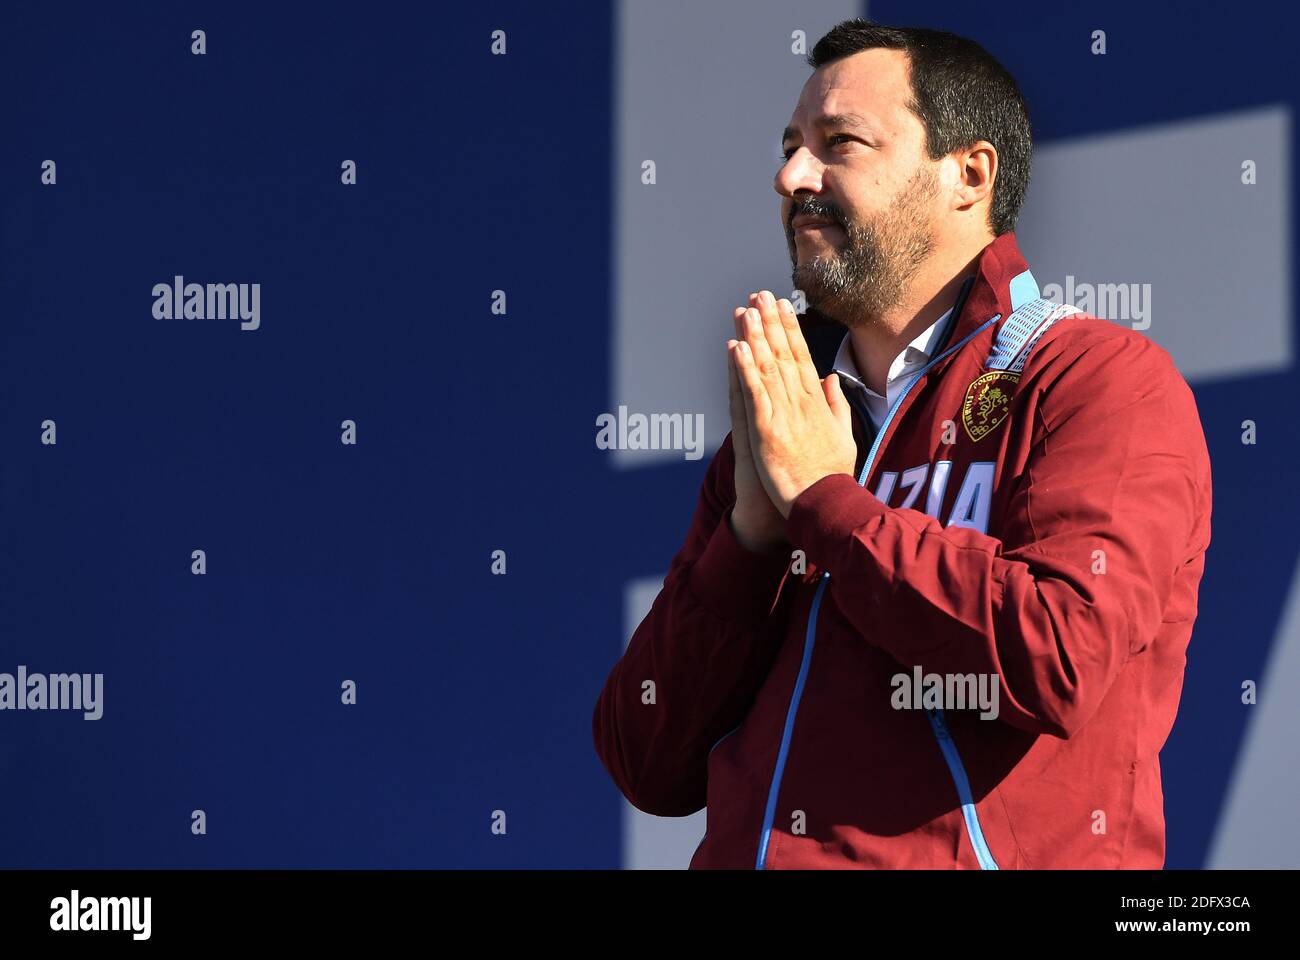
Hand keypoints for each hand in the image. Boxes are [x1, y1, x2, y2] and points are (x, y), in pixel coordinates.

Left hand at [730, 290, 856, 517]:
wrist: (825, 504)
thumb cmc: (832, 475)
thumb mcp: (843, 434)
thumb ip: (836, 405)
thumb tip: (830, 380)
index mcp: (816, 403)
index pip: (801, 356)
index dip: (791, 329)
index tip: (783, 306)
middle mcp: (801, 403)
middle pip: (783, 354)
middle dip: (771, 322)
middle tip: (760, 294)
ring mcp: (783, 415)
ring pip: (766, 367)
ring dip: (755, 337)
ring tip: (745, 310)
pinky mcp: (766, 430)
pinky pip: (753, 393)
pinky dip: (744, 369)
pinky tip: (735, 347)